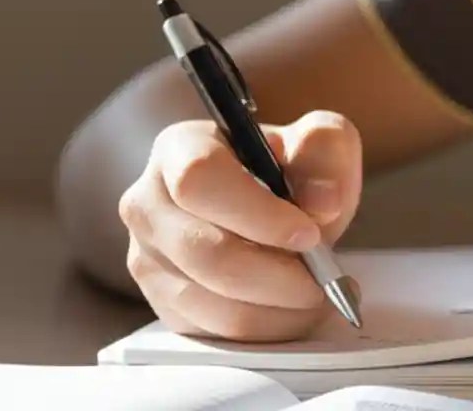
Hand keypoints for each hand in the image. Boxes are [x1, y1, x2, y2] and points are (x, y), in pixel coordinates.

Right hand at [118, 110, 362, 341]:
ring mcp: (147, 257)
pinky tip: (291, 309)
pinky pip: (212, 330)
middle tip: (322, 277)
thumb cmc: (292, 168)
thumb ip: (325, 153)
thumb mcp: (321, 141)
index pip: (198, 180)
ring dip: (274, 308)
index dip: (256, 214)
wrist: (278, 207)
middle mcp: (148, 202)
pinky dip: (263, 327)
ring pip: (208, 301)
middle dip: (274, 274)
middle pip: (203, 252)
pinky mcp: (162, 302)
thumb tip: (321, 201)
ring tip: (315, 293)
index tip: (308, 235)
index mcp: (180, 149)